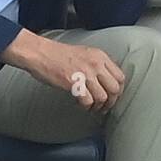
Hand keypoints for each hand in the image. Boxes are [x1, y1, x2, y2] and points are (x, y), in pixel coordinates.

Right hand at [7, 31, 125, 113]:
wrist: (40, 53)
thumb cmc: (58, 54)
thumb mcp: (85, 54)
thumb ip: (98, 65)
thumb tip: (107, 82)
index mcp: (100, 56)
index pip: (120, 77)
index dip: (118, 91)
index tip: (112, 97)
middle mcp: (95, 64)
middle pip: (115, 89)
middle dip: (111, 102)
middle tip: (104, 107)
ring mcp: (85, 73)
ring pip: (102, 97)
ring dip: (98, 106)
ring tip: (91, 107)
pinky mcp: (73, 83)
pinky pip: (87, 101)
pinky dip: (85, 106)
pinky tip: (80, 104)